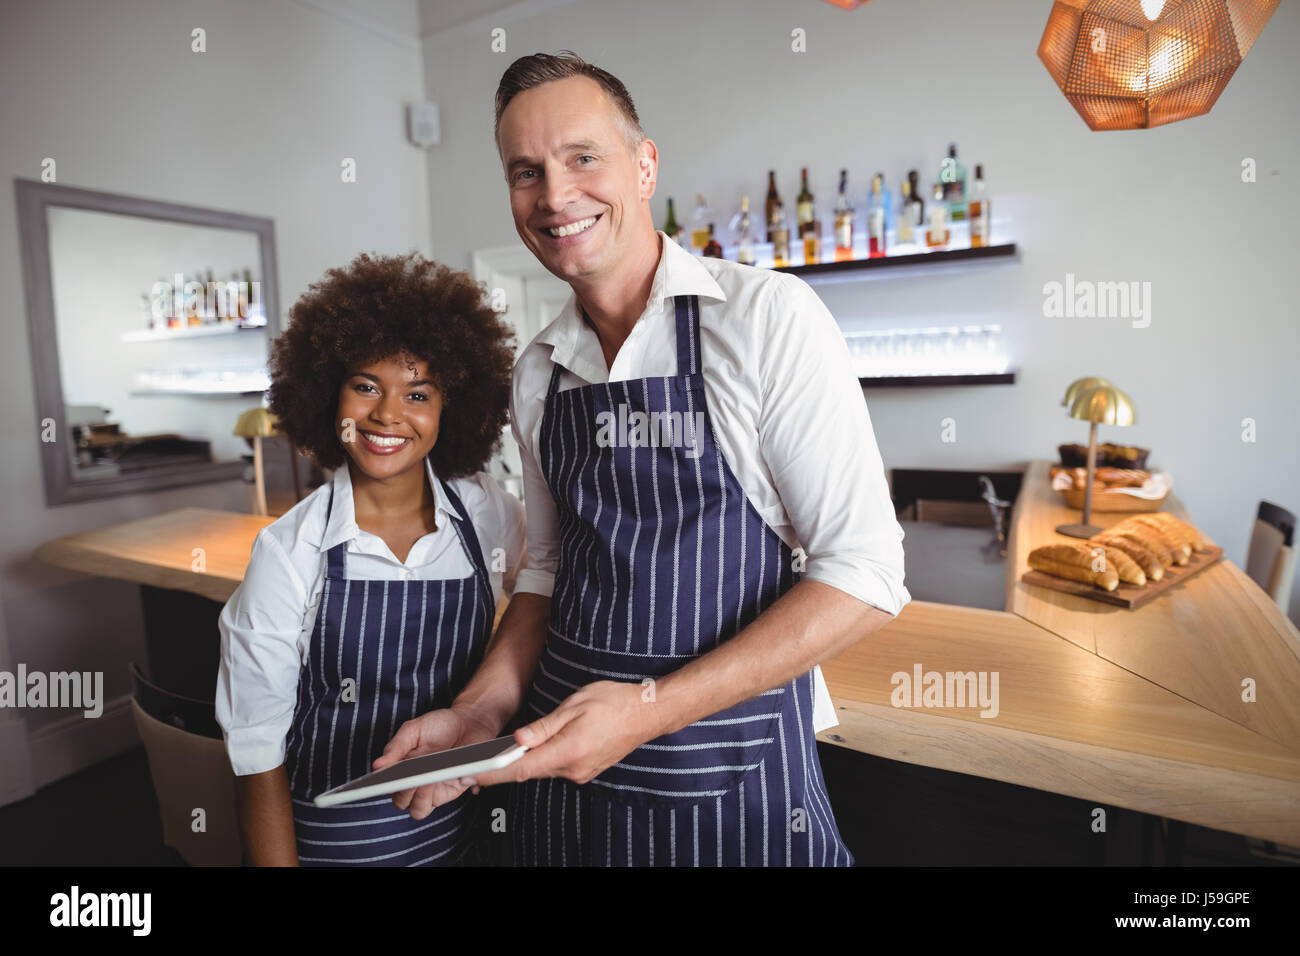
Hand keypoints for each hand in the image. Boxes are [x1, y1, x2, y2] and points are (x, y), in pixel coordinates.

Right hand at [375, 705, 500, 819]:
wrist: (469, 722)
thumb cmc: (440, 725)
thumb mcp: (414, 729)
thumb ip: (396, 746)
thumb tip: (377, 766)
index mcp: (400, 767)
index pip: (386, 786)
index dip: (380, 787)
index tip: (379, 780)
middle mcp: (414, 782)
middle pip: (400, 801)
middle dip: (403, 790)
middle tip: (408, 775)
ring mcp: (431, 790)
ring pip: (416, 810)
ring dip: (417, 796)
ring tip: (424, 778)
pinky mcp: (448, 792)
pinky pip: (435, 803)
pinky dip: (433, 793)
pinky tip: (438, 775)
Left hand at [467, 681, 660, 788]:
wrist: (647, 713)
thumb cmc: (613, 702)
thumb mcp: (574, 705)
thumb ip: (544, 726)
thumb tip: (517, 740)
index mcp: (568, 751)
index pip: (521, 769)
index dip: (492, 774)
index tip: (470, 774)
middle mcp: (573, 768)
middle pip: (528, 771)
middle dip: (503, 765)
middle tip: (478, 757)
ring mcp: (580, 773)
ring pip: (542, 769)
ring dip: (524, 760)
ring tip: (504, 749)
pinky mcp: (585, 771)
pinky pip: (555, 767)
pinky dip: (541, 759)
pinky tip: (534, 747)